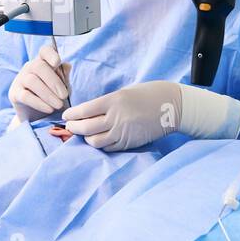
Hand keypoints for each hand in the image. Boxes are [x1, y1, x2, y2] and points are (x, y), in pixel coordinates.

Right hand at [8, 43, 70, 122]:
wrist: (39, 117)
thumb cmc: (54, 98)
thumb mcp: (63, 87)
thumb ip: (64, 77)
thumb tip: (66, 66)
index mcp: (43, 62)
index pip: (45, 51)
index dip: (50, 54)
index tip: (57, 63)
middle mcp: (30, 68)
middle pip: (38, 66)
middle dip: (53, 81)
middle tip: (64, 96)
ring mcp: (20, 80)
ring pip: (32, 81)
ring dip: (48, 94)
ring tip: (59, 105)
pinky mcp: (14, 94)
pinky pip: (25, 96)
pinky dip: (39, 103)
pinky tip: (49, 109)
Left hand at [63, 81, 182, 150]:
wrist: (172, 106)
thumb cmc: (148, 94)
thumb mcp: (124, 93)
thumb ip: (107, 104)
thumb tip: (88, 113)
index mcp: (113, 101)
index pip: (84, 110)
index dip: (72, 115)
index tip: (66, 116)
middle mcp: (116, 117)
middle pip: (86, 128)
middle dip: (74, 128)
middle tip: (71, 126)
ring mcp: (123, 132)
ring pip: (95, 141)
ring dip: (87, 138)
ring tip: (85, 134)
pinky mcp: (130, 143)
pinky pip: (109, 147)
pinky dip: (102, 144)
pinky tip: (100, 139)